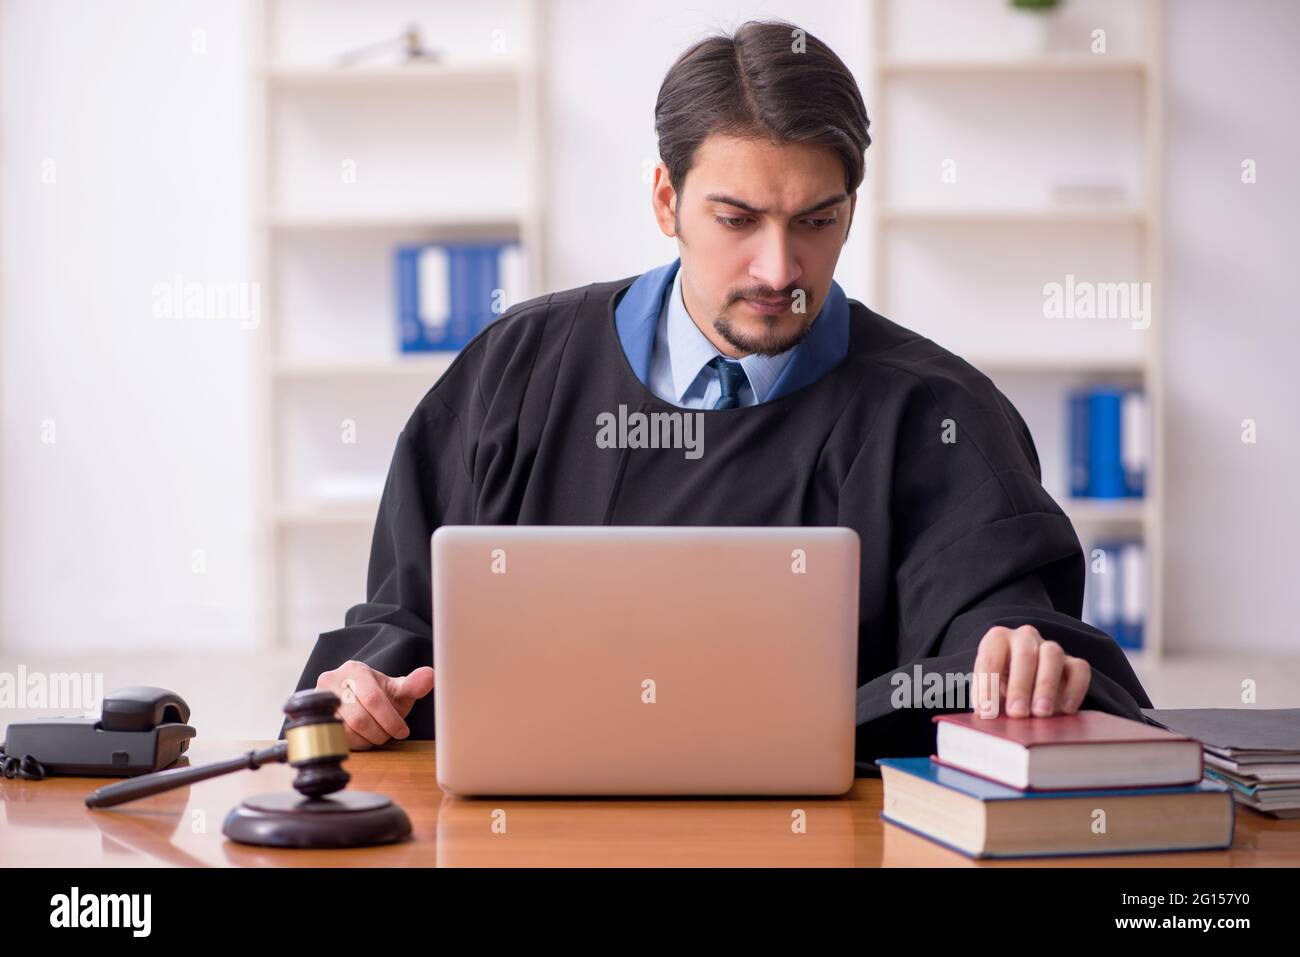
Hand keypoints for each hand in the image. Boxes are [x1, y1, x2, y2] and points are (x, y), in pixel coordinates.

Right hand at [315, 661, 435, 749]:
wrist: (356, 700)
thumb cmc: (380, 697)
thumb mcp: (398, 690)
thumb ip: (413, 685)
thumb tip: (430, 675)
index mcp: (354, 670)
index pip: (373, 699)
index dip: (390, 719)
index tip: (403, 732)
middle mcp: (330, 681)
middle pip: (358, 718)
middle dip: (380, 732)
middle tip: (389, 735)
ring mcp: (317, 701)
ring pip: (345, 731)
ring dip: (367, 739)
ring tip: (377, 734)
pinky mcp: (311, 719)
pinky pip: (334, 739)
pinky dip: (353, 743)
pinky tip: (362, 738)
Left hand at [972, 625, 1089, 718]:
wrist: (1023, 688)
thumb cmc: (1000, 688)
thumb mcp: (989, 693)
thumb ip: (988, 702)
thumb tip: (989, 719)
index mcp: (996, 640)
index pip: (990, 659)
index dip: (987, 686)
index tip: (987, 711)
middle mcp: (1024, 637)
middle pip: (1024, 655)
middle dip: (1020, 686)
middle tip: (1017, 713)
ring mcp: (1050, 647)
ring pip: (1052, 656)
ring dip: (1046, 686)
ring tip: (1041, 713)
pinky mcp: (1073, 662)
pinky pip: (1079, 669)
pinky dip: (1074, 689)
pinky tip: (1066, 709)